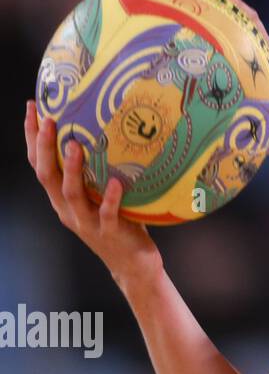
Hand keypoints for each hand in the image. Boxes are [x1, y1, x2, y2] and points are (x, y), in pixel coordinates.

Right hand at [25, 102, 163, 288]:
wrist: (132, 265)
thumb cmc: (120, 223)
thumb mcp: (101, 195)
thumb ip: (97, 173)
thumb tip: (108, 132)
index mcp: (62, 198)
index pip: (39, 165)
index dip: (31, 138)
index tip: (32, 109)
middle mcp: (68, 209)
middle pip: (47, 176)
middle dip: (43, 148)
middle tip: (47, 120)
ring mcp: (87, 222)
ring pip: (71, 194)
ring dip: (71, 169)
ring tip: (74, 145)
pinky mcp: (109, 232)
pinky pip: (107, 214)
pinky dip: (110, 199)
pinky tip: (117, 183)